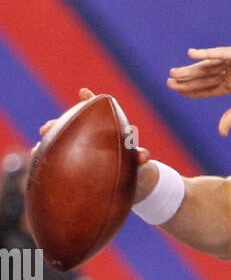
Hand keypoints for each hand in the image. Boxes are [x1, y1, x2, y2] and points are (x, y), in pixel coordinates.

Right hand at [38, 88, 153, 201]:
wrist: (132, 186)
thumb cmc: (136, 170)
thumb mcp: (137, 164)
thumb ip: (138, 157)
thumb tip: (144, 156)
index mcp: (106, 131)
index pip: (96, 111)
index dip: (90, 101)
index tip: (84, 93)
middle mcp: (90, 136)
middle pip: (71, 124)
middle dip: (57, 124)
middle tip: (46, 128)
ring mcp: (81, 149)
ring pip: (61, 140)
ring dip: (49, 141)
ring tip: (37, 148)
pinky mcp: (75, 162)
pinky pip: (59, 157)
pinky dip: (47, 157)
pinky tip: (37, 158)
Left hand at [167, 46, 230, 135]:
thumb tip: (221, 132)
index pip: (209, 88)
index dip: (194, 90)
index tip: (178, 91)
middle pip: (205, 76)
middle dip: (188, 80)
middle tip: (170, 81)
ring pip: (208, 66)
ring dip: (192, 69)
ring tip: (175, 73)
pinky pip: (219, 54)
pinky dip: (206, 54)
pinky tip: (192, 55)